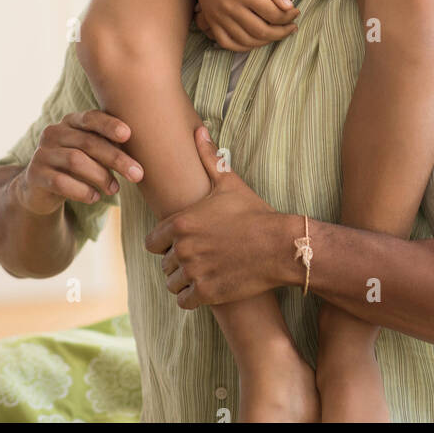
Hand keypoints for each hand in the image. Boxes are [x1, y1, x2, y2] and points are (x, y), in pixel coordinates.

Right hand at [14, 111, 142, 215]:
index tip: (128, 135)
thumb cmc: (78, 166)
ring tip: (115, 189)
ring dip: (101, 176)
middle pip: (88, 142)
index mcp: (70, 121)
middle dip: (116, 158)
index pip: (91, 117)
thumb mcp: (92, 153)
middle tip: (138, 174)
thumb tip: (146, 153)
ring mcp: (42, 153)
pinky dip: (82, 191)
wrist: (40, 189)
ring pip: (76, 161)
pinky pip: (60, 182)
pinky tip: (95, 197)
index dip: (109, 125)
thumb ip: (110, 146)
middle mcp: (54, 132)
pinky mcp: (35, 175)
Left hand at [144, 126, 293, 307]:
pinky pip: (185, 301)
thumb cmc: (254, 212)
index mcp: (181, 223)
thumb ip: (208, 158)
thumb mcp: (229, 183)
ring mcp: (194, 272)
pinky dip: (193, 296)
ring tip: (204, 271)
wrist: (281, 245)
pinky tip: (209, 286)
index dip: (165, 241)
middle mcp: (182, 249)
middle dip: (178, 260)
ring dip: (184, 280)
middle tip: (201, 255)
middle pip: (164, 263)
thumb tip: (198, 131)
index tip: (182, 240)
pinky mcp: (207, 293)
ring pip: (173, 283)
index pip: (152, 241)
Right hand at [187, 0, 299, 51]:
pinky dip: (242, 46)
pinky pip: (226, 42)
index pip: (273, 14)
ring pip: (245, 41)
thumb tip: (289, 8)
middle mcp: (229, 7)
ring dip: (265, 42)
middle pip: (261, 32)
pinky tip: (254, 40)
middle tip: (292, 27)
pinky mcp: (209, 18)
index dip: (289, 17)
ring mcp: (216, 15)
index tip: (297, 12)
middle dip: (281, 32)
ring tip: (277, 33)